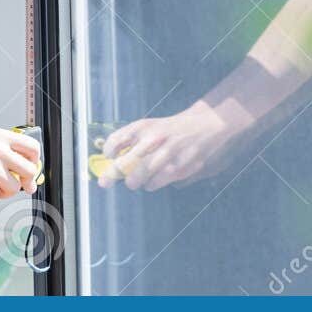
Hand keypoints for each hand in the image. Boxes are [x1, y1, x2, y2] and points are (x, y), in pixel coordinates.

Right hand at [0, 122, 41, 201]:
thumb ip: (4, 150)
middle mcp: (0, 151)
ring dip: (4, 192)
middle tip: (21, 186)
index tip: (29, 169)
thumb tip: (23, 174)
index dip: (35, 161)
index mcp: (2, 137)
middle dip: (27, 182)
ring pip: (14, 188)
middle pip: (30, 171)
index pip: (33, 148)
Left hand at [96, 99, 251, 191]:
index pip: (115, 141)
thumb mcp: (149, 126)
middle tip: (112, 180)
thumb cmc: (169, 130)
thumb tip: (111, 159)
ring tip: (136, 179)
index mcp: (142, 127)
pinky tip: (154, 178)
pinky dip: (150, 184)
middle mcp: (152, 139)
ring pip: (137, 179)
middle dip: (113, 176)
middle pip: (123, 165)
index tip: (109, 157)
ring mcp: (166, 154)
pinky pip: (154, 184)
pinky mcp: (178, 168)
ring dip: (134, 181)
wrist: (202, 126)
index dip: (108, 151)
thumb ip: (129, 139)